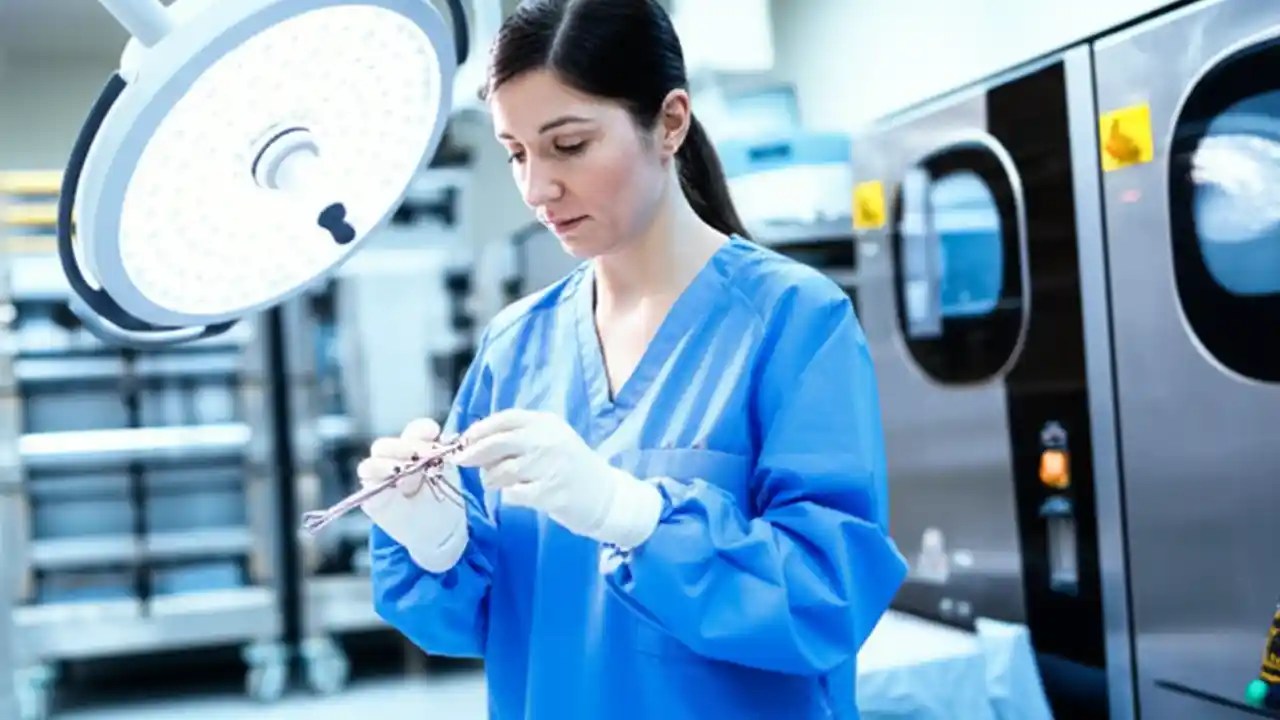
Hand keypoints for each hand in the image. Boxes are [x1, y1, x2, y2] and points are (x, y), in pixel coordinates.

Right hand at [356, 417, 467, 572]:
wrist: (443, 530)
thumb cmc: (444, 498)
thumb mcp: (446, 473)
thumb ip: (439, 455)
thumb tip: (439, 441)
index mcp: (413, 449)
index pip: (413, 431)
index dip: (422, 430)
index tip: (435, 434)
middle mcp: (392, 460)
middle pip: (385, 445)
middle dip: (403, 447)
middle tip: (423, 456)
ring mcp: (379, 479)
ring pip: (370, 463)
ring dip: (388, 463)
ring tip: (407, 470)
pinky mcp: (371, 498)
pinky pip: (366, 485)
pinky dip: (379, 479)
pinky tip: (397, 482)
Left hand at [452, 409, 663, 549]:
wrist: (605, 495)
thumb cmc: (569, 467)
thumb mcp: (550, 440)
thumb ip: (518, 437)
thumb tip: (474, 441)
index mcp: (547, 423)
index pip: (506, 419)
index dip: (480, 429)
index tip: (464, 440)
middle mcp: (549, 440)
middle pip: (498, 443)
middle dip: (474, 453)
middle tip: (461, 461)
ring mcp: (551, 466)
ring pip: (502, 471)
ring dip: (491, 479)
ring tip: (495, 483)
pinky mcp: (551, 492)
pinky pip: (513, 494)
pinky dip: (508, 495)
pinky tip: (516, 495)